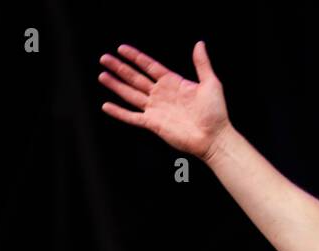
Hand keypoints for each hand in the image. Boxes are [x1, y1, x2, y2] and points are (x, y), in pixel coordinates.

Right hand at [98, 41, 231, 162]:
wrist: (214, 138)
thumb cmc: (216, 113)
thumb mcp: (211, 83)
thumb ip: (202, 64)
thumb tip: (199, 44)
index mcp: (173, 83)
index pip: (149, 66)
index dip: (135, 57)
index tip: (122, 49)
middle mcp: (161, 94)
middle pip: (135, 78)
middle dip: (119, 68)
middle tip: (104, 58)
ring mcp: (156, 109)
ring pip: (130, 94)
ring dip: (116, 85)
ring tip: (102, 75)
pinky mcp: (153, 124)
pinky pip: (132, 117)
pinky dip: (119, 112)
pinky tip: (107, 106)